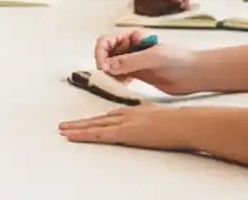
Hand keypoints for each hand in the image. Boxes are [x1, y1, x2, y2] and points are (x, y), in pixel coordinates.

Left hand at [59, 105, 188, 149]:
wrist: (184, 123)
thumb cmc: (178, 122)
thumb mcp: (159, 116)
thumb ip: (148, 118)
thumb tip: (146, 123)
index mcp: (134, 110)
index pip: (109, 115)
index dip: (96, 119)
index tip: (86, 122)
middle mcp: (126, 114)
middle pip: (98, 118)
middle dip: (80, 123)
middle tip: (65, 125)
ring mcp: (124, 122)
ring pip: (94, 125)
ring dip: (77, 128)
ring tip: (63, 131)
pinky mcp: (125, 133)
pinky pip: (99, 134)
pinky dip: (83, 134)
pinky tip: (73, 136)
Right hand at [93, 30, 202, 95]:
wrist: (195, 74)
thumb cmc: (179, 60)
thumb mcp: (153, 58)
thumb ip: (130, 61)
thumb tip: (108, 65)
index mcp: (133, 36)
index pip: (107, 40)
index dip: (101, 53)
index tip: (103, 67)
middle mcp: (131, 47)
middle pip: (106, 52)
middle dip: (103, 64)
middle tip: (107, 77)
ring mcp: (133, 61)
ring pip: (111, 65)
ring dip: (108, 73)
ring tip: (114, 82)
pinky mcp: (137, 73)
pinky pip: (119, 75)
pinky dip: (116, 80)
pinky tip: (122, 85)